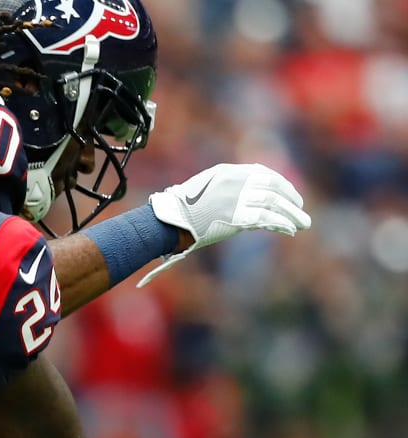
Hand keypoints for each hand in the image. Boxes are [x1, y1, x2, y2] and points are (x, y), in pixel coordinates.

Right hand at [138, 163, 310, 285]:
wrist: (170, 220)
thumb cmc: (185, 208)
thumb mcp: (207, 187)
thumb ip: (229, 187)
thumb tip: (252, 199)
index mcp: (228, 172)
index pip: (263, 173)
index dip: (281, 185)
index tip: (290, 196)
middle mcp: (235, 182)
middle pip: (273, 186)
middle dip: (291, 199)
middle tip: (301, 211)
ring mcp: (235, 199)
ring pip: (273, 203)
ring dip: (291, 214)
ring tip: (303, 224)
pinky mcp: (235, 217)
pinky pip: (265, 219)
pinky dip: (280, 224)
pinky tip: (289, 230)